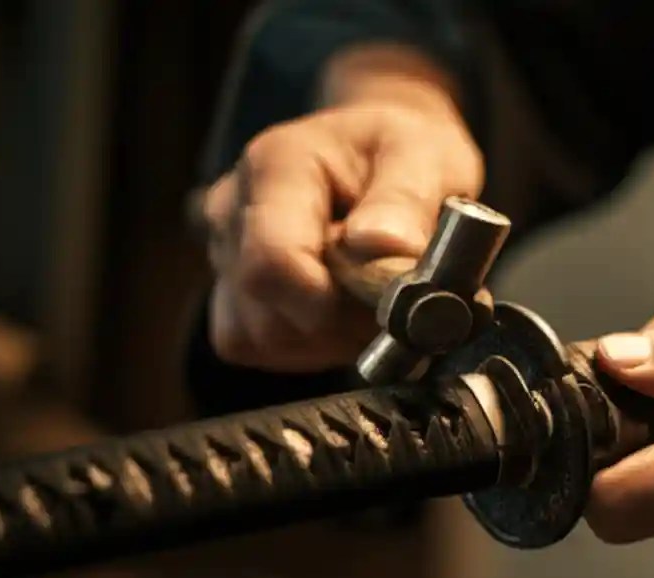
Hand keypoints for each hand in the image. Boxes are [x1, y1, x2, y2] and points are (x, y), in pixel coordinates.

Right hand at [196, 46, 482, 371]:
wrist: (386, 156)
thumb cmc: (407, 153)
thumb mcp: (428, 155)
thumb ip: (406, 199)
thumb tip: (384, 248)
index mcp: (276, 166)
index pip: (272, 260)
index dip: (330, 302)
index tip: (387, 304)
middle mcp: (233, 211)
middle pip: (268, 311)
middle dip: (342, 322)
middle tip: (395, 298)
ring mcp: (225, 257)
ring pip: (263, 338)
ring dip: (330, 337)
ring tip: (371, 298)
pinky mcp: (233, 298)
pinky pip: (261, 348)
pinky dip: (312, 346)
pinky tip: (345, 313)